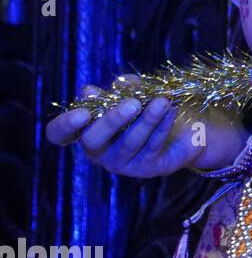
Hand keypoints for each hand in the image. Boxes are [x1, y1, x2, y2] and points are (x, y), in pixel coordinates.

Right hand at [45, 76, 246, 177]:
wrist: (185, 131)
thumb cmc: (149, 110)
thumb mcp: (135, 95)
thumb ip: (120, 90)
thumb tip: (100, 88)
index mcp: (86, 130)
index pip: (59, 134)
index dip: (64, 126)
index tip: (82, 113)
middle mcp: (98, 151)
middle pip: (93, 140)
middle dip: (112, 120)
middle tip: (132, 103)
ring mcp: (122, 163)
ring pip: (129, 142)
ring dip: (146, 120)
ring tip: (162, 102)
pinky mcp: (147, 169)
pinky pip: (153, 146)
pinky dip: (162, 126)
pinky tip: (171, 110)